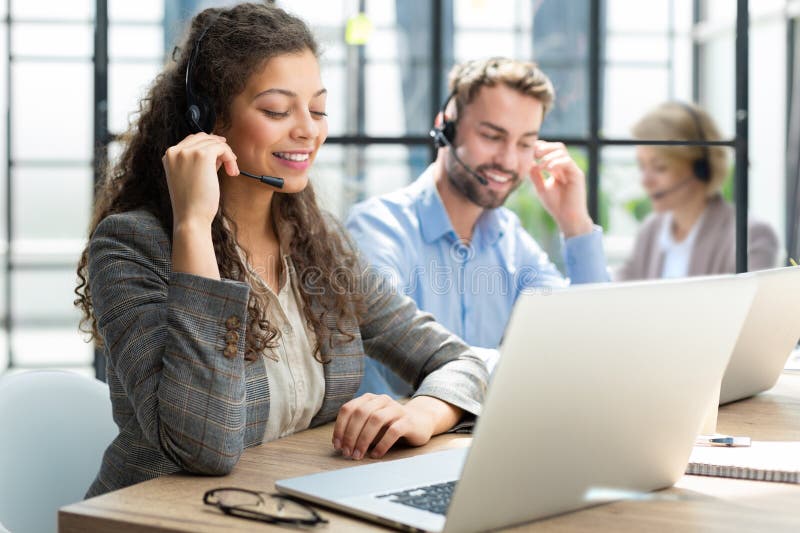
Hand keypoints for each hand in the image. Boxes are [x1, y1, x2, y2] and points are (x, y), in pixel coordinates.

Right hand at [162, 133, 239, 227]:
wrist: (191, 218)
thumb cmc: (192, 203)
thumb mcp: (190, 177)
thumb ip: (200, 161)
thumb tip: (218, 149)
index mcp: (169, 156)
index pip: (192, 140)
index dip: (209, 146)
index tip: (221, 156)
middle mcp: (175, 151)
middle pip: (203, 137)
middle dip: (219, 148)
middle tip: (230, 162)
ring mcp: (187, 152)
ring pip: (214, 142)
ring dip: (227, 155)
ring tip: (232, 171)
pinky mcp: (201, 155)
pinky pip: (222, 148)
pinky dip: (230, 158)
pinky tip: (232, 171)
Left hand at [332, 394, 460, 459]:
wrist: (421, 421)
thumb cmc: (391, 425)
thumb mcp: (372, 423)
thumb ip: (357, 428)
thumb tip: (340, 444)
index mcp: (369, 399)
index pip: (348, 408)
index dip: (340, 427)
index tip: (337, 445)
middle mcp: (382, 400)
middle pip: (361, 413)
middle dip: (351, 435)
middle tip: (347, 453)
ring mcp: (396, 409)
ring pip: (376, 420)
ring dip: (364, 439)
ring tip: (359, 455)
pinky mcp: (408, 421)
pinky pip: (393, 431)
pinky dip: (382, 444)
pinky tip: (376, 454)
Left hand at [530, 140, 593, 237]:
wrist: (567, 218)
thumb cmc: (556, 205)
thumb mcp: (541, 187)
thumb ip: (535, 175)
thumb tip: (528, 162)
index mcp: (557, 169)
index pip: (550, 151)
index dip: (539, 148)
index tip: (529, 152)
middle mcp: (565, 167)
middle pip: (557, 147)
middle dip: (544, 147)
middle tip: (534, 154)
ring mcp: (572, 170)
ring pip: (562, 151)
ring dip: (548, 156)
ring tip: (540, 166)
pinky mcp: (577, 175)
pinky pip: (567, 162)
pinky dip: (556, 162)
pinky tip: (547, 169)